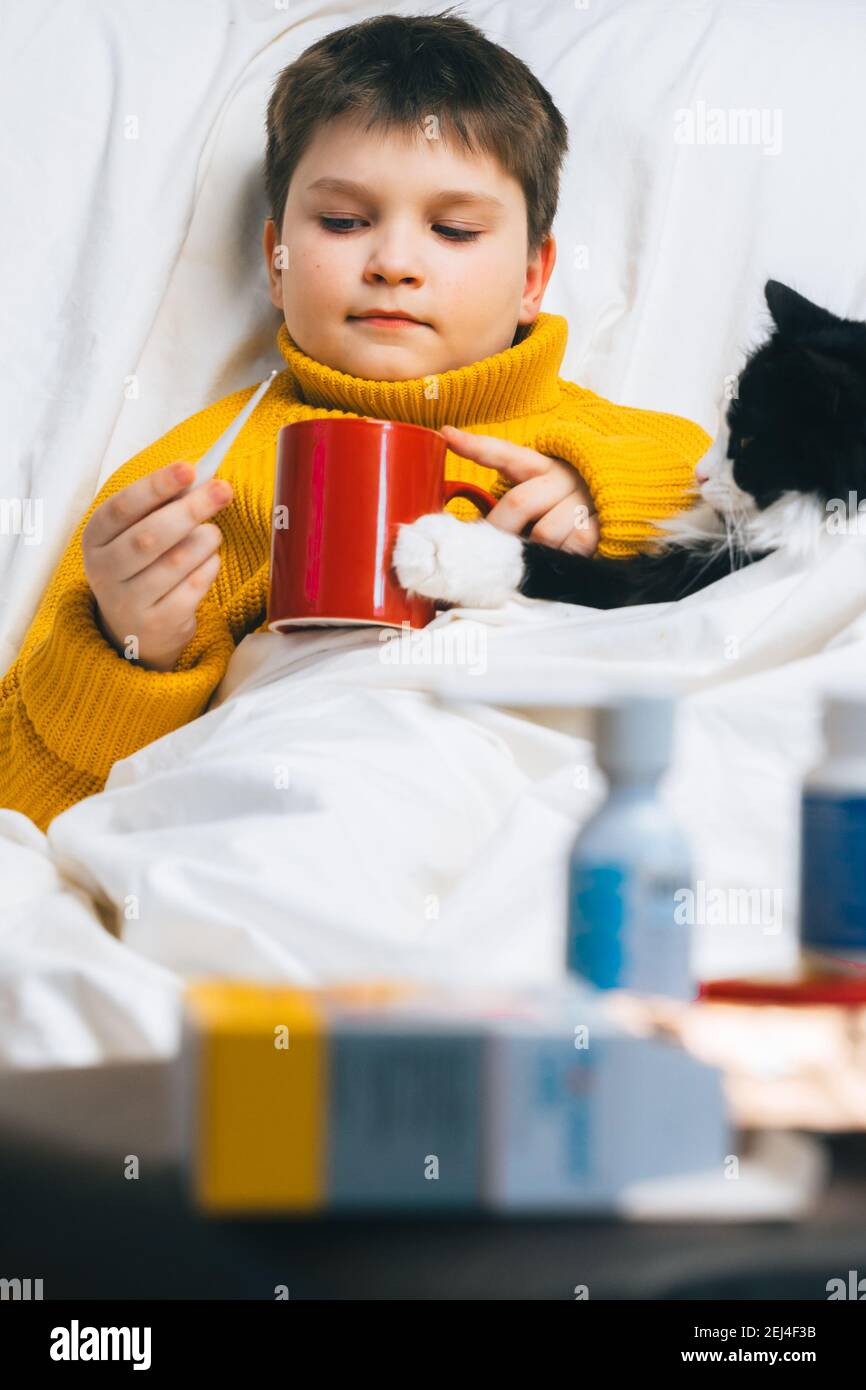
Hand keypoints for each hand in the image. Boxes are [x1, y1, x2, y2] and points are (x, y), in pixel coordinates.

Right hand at [82, 461, 232, 671]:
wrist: (134, 630)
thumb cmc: (141, 566)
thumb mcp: (135, 534)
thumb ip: (161, 506)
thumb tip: (200, 477)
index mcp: (94, 539)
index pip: (122, 507)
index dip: (156, 486)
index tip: (189, 468)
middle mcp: (104, 572)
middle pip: (150, 536)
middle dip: (191, 509)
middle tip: (223, 490)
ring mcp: (129, 602)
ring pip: (177, 561)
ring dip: (205, 539)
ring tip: (212, 533)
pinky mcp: (159, 623)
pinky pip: (195, 586)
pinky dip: (209, 566)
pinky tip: (208, 560)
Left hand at [440, 424, 598, 555]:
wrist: (626, 507)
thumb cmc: (569, 508)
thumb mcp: (542, 493)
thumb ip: (512, 503)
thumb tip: (478, 530)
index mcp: (542, 465)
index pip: (506, 453)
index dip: (476, 446)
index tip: (447, 436)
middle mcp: (563, 475)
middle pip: (519, 502)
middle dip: (500, 530)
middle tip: (491, 548)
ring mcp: (584, 498)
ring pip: (543, 532)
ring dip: (534, 550)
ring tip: (538, 551)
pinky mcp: (602, 522)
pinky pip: (571, 545)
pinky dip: (561, 556)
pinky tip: (563, 553)